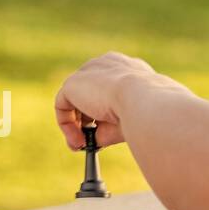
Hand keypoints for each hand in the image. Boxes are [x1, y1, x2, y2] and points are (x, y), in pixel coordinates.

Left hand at [53, 51, 188, 150]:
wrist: (144, 102)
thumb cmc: (146, 113)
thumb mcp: (129, 120)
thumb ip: (109, 126)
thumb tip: (95, 140)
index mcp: (128, 68)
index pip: (108, 87)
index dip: (102, 111)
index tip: (103, 131)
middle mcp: (108, 65)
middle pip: (88, 92)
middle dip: (86, 119)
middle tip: (86, 142)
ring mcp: (90, 71)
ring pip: (74, 100)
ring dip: (75, 125)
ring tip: (84, 144)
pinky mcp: (73, 82)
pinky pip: (62, 106)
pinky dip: (67, 126)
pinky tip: (78, 141)